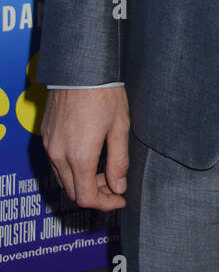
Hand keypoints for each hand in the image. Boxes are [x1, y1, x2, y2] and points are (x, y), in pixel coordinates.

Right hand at [40, 87, 130, 211]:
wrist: (79, 67)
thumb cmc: (103, 93)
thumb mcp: (120, 127)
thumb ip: (119, 161)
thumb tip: (118, 186)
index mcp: (80, 156)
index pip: (87, 198)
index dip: (106, 204)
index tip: (120, 199)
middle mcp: (59, 154)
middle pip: (73, 192)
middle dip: (96, 194)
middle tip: (115, 184)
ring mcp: (49, 145)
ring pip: (63, 178)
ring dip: (83, 181)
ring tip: (104, 169)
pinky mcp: (46, 135)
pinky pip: (56, 162)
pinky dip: (72, 168)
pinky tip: (88, 156)